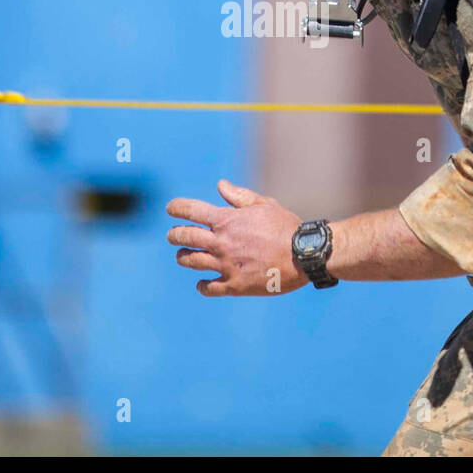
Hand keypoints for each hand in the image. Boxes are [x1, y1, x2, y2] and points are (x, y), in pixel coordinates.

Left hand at [166, 180, 306, 296]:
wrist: (303, 255)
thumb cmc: (285, 227)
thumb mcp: (264, 205)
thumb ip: (239, 196)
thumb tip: (220, 185)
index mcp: (226, 220)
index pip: (191, 210)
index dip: (176, 208)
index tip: (170, 208)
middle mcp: (221, 242)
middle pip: (184, 237)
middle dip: (174, 235)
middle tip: (173, 235)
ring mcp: (226, 265)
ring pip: (191, 261)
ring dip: (183, 257)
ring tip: (182, 256)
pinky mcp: (234, 285)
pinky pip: (208, 287)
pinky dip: (202, 285)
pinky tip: (202, 283)